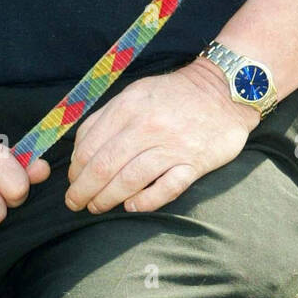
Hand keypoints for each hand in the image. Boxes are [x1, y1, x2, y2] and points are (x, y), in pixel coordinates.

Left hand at [64, 60, 259, 215]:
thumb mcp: (136, 93)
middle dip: (83, 191)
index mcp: (128, 106)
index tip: (72, 181)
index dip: (75, 169)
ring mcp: (172, 146)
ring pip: (128, 180)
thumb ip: (107, 116)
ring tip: (97, 207)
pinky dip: (144, 202)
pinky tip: (132, 206)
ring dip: (107, 199)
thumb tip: (79, 149)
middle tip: (75, 203)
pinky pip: (165, 189)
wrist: (225, 90)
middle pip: (104, 167)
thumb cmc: (174, 94)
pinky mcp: (194, 163)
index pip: (89, 146)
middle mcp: (147, 126)